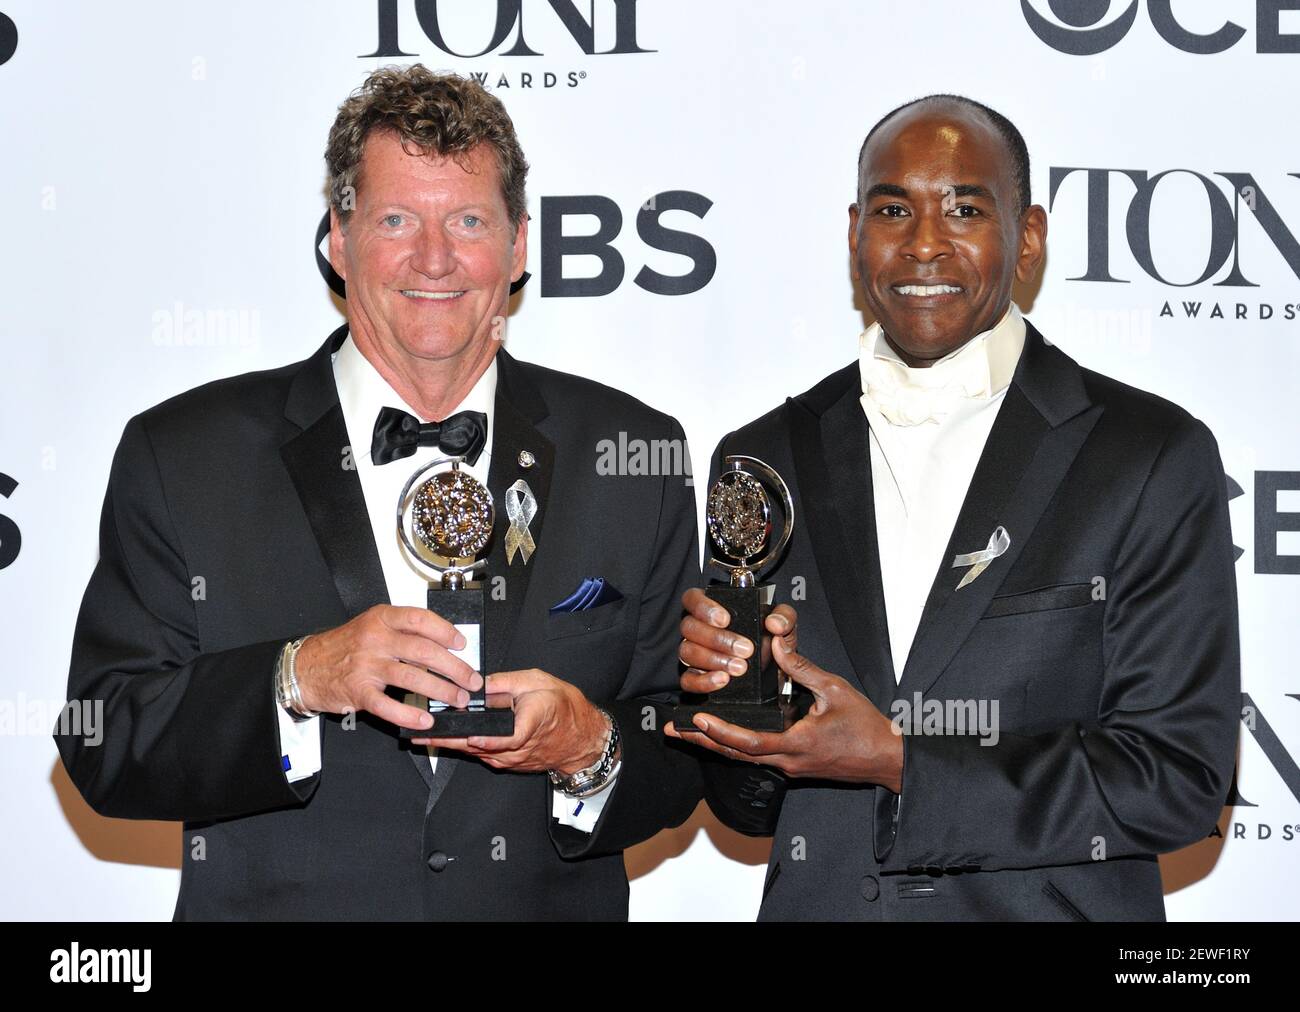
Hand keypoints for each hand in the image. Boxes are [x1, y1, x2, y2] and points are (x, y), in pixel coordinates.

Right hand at [294, 605, 482, 731]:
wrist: (306, 667)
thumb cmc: (344, 647)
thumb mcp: (371, 626)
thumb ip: (402, 631)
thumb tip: (444, 643)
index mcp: (381, 619)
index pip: (420, 620)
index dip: (446, 631)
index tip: (462, 644)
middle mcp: (374, 640)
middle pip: (423, 651)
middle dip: (454, 667)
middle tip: (471, 679)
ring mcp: (366, 666)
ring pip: (412, 677)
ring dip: (441, 690)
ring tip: (457, 699)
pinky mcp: (358, 692)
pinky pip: (388, 706)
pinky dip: (409, 714)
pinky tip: (425, 719)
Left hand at [413, 669, 610, 774]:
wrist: (583, 738)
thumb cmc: (565, 709)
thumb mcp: (539, 682)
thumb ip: (507, 682)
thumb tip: (479, 682)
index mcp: (526, 726)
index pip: (501, 737)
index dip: (482, 738)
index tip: (464, 736)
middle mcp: (516, 749)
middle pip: (477, 747)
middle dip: (447, 742)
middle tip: (421, 737)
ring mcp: (511, 759)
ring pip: (476, 753)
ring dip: (451, 745)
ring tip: (425, 737)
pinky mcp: (508, 762)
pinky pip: (483, 755)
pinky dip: (465, 747)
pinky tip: (448, 740)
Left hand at [666, 635, 902, 791]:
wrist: (887, 759)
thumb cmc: (866, 727)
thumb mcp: (835, 690)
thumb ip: (803, 668)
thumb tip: (778, 644)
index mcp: (796, 745)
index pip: (749, 743)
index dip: (720, 732)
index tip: (698, 719)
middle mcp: (788, 761)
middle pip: (736, 755)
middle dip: (703, 741)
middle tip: (673, 729)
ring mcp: (790, 765)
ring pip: (744, 757)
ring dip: (716, 743)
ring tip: (688, 729)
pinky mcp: (794, 763)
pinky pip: (759, 754)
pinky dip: (736, 743)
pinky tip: (722, 731)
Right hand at [677, 587, 797, 693]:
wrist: (775, 672)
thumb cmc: (772, 641)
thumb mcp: (784, 624)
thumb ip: (784, 618)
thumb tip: (774, 623)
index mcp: (713, 609)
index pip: (693, 598)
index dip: (703, 607)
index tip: (725, 619)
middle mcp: (699, 629)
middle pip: (689, 627)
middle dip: (717, 639)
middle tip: (745, 649)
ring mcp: (694, 653)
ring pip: (687, 652)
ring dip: (714, 660)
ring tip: (739, 667)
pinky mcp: (695, 677)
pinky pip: (688, 680)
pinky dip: (703, 681)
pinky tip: (723, 680)